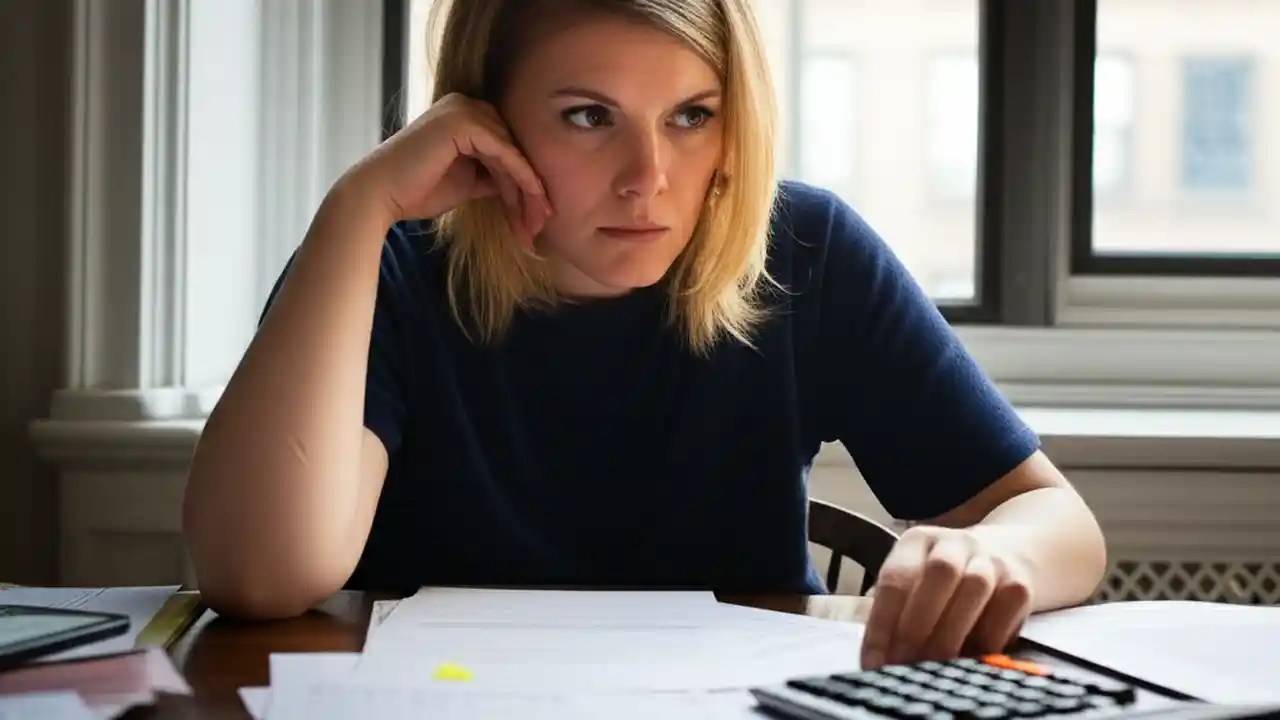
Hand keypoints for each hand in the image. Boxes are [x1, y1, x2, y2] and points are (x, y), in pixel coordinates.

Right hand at [342, 93, 551, 244]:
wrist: (380, 195)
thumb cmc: (417, 191)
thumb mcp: (467, 181)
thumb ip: (493, 175)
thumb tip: (525, 185)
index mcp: (464, 115)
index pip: (505, 146)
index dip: (524, 181)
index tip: (537, 214)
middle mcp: (465, 104)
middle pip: (513, 146)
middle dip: (530, 187)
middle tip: (542, 220)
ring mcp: (463, 108)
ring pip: (511, 150)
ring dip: (528, 187)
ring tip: (538, 219)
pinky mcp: (462, 121)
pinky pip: (503, 150)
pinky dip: (520, 175)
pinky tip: (532, 197)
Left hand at [860, 525, 1032, 669]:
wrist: (1005, 556)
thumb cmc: (941, 584)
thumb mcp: (911, 584)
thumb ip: (890, 612)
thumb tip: (875, 658)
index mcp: (918, 540)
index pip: (896, 578)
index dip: (882, 623)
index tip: (873, 663)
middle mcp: (955, 543)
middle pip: (940, 572)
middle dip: (918, 624)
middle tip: (904, 665)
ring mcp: (991, 560)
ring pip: (975, 586)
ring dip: (952, 633)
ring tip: (933, 668)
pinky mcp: (1021, 583)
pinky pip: (1006, 609)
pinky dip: (987, 639)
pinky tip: (970, 660)